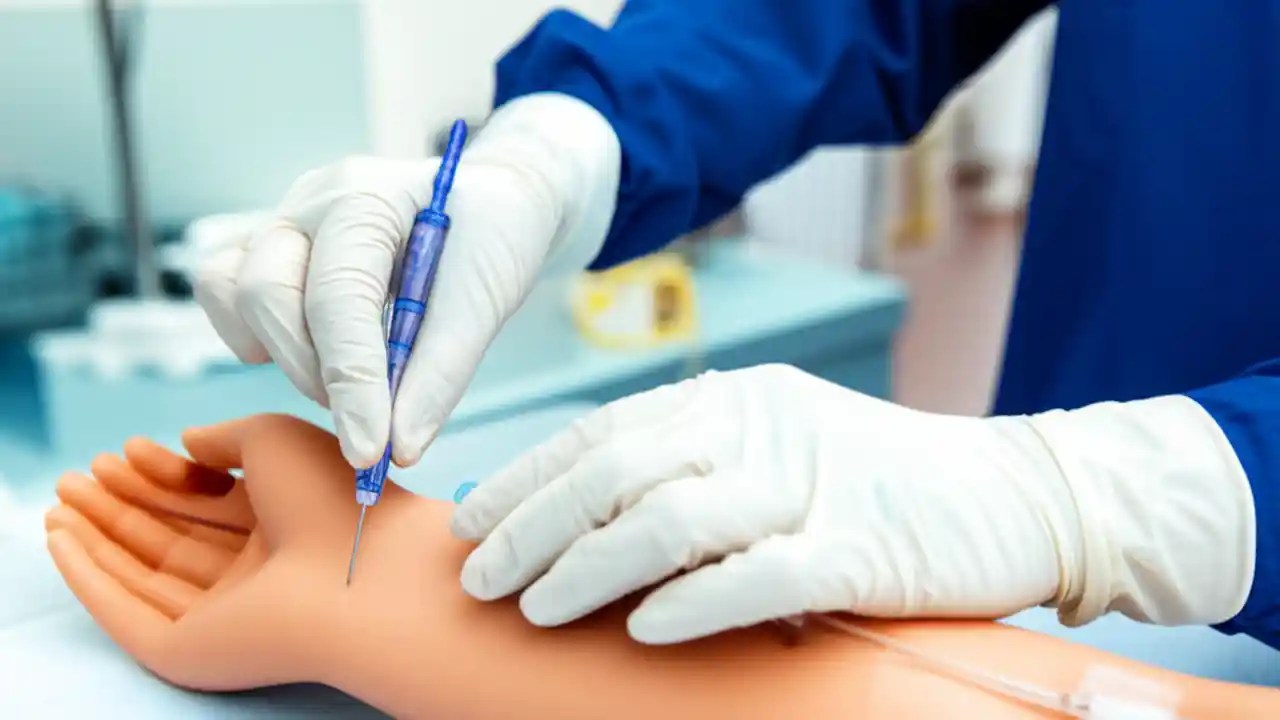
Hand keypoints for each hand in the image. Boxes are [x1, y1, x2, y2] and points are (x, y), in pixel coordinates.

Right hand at [43, 415, 410, 689]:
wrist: (360, 568)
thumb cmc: (334, 494)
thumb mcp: (275, 439)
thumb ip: (224, 437)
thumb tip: (187, 441)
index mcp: (285, 528)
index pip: (210, 503)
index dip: (163, 475)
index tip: (126, 449)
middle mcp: (256, 575)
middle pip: (172, 539)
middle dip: (121, 506)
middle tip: (75, 475)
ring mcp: (223, 617)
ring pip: (145, 576)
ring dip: (97, 539)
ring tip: (59, 502)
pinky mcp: (191, 652)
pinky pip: (127, 616)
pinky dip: (90, 580)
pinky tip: (61, 542)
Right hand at [194, 94, 619, 468]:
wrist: (492, 202)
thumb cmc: (493, 240)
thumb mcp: (487, 301)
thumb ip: (440, 373)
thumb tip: (400, 448)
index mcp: (368, 197)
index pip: (339, 298)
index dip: (352, 383)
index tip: (371, 453)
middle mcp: (310, 202)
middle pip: (266, 293)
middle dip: (315, 373)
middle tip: (372, 413)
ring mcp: (281, 221)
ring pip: (233, 293)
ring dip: (283, 355)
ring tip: (347, 377)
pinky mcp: (268, 248)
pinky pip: (226, 293)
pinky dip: (259, 337)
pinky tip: (315, 353)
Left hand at [452, 364, 1253, 644]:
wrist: (1017, 492)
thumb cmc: (884, 479)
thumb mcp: (784, 447)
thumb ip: (700, 467)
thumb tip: (595, 515)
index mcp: (737, 399)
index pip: (606, 430)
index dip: (527, 474)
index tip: (468, 519)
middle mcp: (763, 428)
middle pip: (619, 471)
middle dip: (533, 526)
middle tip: (478, 577)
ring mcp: (811, 484)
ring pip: (670, 519)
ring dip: (588, 566)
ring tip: (534, 608)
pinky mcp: (858, 547)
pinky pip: (757, 573)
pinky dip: (691, 601)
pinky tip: (641, 628)